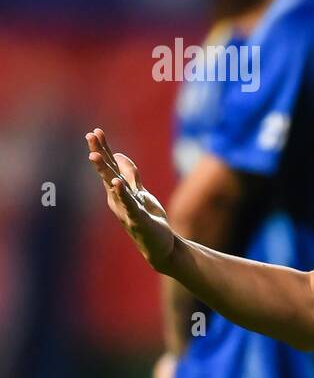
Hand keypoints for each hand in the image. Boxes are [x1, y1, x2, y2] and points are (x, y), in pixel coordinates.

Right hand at [85, 128, 175, 269]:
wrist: (160, 246)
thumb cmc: (147, 219)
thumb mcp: (140, 192)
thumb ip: (131, 175)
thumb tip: (119, 155)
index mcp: (117, 191)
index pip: (108, 166)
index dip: (103, 149)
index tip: (95, 131)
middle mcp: (117, 199)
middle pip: (107, 172)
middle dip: (98, 153)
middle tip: (90, 136)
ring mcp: (125, 209)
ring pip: (113, 187)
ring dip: (104, 171)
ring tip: (94, 156)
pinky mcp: (137, 219)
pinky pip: (129, 204)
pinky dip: (122, 193)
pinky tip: (116, 182)